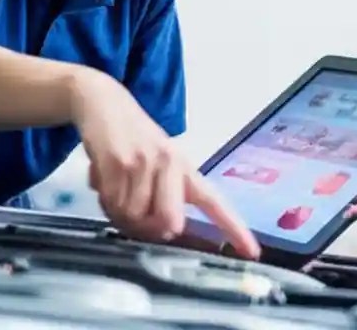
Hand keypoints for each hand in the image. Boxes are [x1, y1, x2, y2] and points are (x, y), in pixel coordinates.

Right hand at [70, 71, 259, 259]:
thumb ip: (167, 194)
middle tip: (138, 217)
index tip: (252, 252)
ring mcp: (144, 162)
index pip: (214, 202)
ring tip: (116, 190)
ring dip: (120, 213)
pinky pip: (112, 204)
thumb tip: (165, 231)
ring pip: (134, 217)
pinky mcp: (118, 162)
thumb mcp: (159, 162)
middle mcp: (170, 163)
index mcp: (184, 167)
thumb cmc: (134, 138)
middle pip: (168, 223)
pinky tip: (104, 181)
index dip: (234, 228)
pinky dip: (105, 202)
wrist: (105, 103)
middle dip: (150, 229)